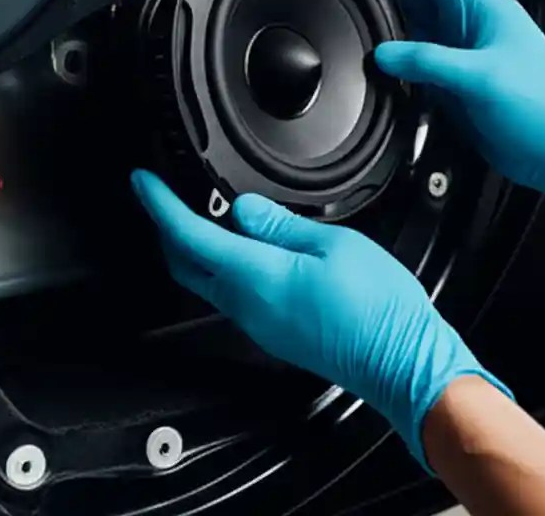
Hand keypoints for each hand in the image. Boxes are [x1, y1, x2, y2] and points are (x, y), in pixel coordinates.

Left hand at [130, 169, 511, 467]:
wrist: (402, 363)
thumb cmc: (378, 309)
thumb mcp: (334, 245)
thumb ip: (281, 225)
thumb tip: (242, 210)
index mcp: (257, 276)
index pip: (187, 236)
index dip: (158, 205)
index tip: (142, 182)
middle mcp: (248, 306)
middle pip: (185, 263)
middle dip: (166, 227)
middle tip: (165, 195)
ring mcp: (259, 324)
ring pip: (206, 280)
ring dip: (196, 246)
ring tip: (206, 213)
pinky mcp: (274, 332)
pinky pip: (233, 293)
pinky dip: (224, 263)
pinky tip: (246, 246)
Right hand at [370, 0, 544, 223]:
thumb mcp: (482, 78)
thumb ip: (429, 62)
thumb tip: (386, 54)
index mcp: (484, 9)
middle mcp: (471, 29)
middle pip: (417, 1)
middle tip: (347, 1)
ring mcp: (464, 58)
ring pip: (415, 36)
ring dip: (390, 37)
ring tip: (358, 36)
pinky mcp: (458, 88)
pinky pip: (420, 70)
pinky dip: (400, 70)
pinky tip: (381, 74)